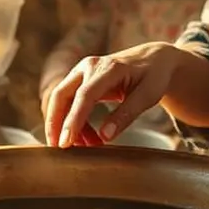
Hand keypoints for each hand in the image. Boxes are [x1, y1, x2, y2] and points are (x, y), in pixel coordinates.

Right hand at [45, 42, 181, 147]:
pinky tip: (86, 137)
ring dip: (66, 124)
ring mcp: (82, 71)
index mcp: (109, 68)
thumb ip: (126, 114)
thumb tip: (105, 137)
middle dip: (55, 123)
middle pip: (62, 95)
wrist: (154, 59)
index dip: (73, 120)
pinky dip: (74, 120)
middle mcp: (90, 66)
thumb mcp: (148, 96)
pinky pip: (69, 100)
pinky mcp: (81, 79)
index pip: (84, 95)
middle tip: (58, 149)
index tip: (66, 143)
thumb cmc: (153, 76)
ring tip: (85, 146)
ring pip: (62, 99)